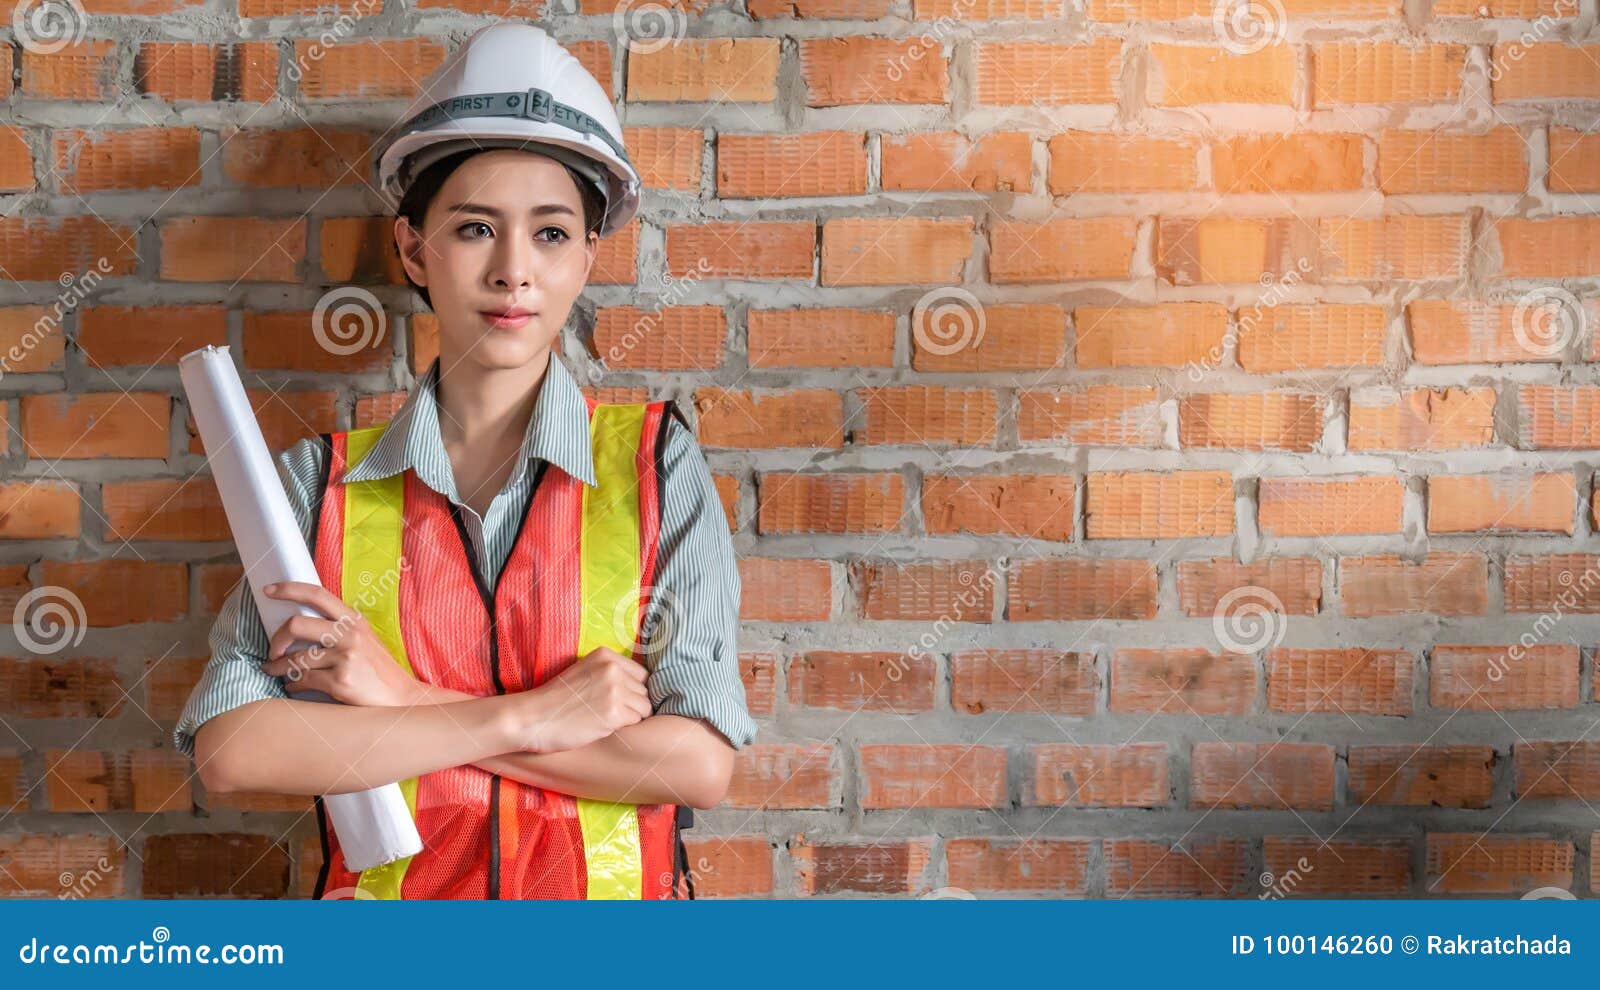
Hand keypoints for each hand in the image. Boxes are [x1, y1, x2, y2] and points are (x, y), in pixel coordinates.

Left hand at [258, 581, 421, 707]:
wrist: (402, 698)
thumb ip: (337, 629)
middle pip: (297, 625)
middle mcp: (350, 634)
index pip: (317, 594)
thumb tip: (297, 626)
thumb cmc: (377, 670)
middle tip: (272, 650)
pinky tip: (294, 687)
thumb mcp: (363, 640)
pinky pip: (304, 680)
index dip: (289, 589)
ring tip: (275, 671)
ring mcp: (346, 657)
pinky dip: (293, 685)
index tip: (269, 591)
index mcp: (354, 620)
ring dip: (278, 667)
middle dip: (277, 639)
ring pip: (296, 658)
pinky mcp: (341, 681)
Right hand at [514, 646, 649, 753]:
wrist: (531, 718)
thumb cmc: (555, 700)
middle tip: (609, 713)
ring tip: (606, 719)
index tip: (620, 700)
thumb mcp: (583, 672)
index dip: (633, 691)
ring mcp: (614, 690)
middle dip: (632, 704)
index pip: (642, 674)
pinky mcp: (613, 713)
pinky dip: (623, 727)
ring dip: (630, 717)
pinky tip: (603, 726)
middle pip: (645, 691)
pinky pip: (636, 721)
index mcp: (605, 655)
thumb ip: (610, 673)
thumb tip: (642, 686)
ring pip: (644, 707)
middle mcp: (612, 669)